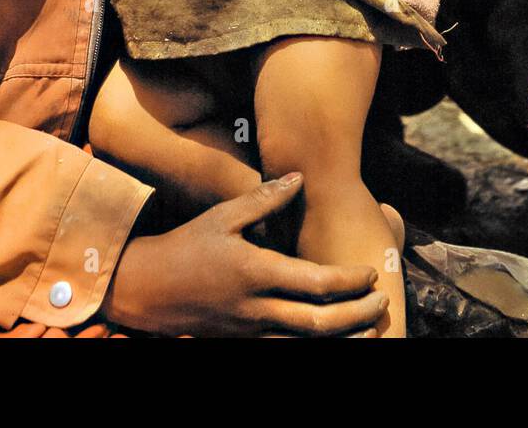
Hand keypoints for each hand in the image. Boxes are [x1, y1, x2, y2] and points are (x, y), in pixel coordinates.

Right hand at [102, 174, 387, 336]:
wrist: (147, 290)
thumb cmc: (187, 246)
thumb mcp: (223, 215)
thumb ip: (264, 198)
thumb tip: (299, 177)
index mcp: (256, 273)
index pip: (315, 284)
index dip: (349, 281)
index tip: (369, 274)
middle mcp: (256, 308)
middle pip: (318, 324)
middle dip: (356, 316)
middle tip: (381, 302)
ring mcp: (250, 330)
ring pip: (305, 345)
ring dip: (341, 337)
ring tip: (368, 327)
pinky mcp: (243, 341)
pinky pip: (285, 350)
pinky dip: (312, 345)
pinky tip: (332, 336)